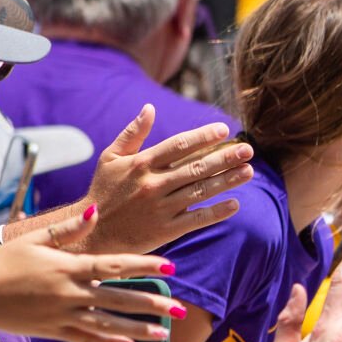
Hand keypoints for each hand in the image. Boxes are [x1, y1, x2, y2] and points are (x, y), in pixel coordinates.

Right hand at [0, 206, 183, 341]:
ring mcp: (62, 316)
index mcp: (67, 267)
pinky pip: (88, 341)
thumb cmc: (2, 261)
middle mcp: (69, 293)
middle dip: (152, 304)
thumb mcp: (34, 239)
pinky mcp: (54, 332)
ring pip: (108, 326)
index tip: (170, 266)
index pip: (114, 265)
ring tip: (163, 334)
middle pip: (119, 299)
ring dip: (138, 331)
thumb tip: (95, 212)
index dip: (144, 265)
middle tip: (180, 308)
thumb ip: (67, 229)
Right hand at [79, 107, 253, 253]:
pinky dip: (216, 212)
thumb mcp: (110, 158)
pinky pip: (196, 220)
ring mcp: (161, 208)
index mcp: (141, 164)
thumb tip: (149, 107)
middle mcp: (153, 184)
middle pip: (195, 167)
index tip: (224, 129)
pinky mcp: (165, 230)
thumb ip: (132, 133)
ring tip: (248, 171)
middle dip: (224, 157)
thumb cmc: (103, 192)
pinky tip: (235, 204)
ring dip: (227, 181)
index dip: (202, 136)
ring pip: (200, 191)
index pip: (178, 145)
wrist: (93, 233)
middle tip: (248, 150)